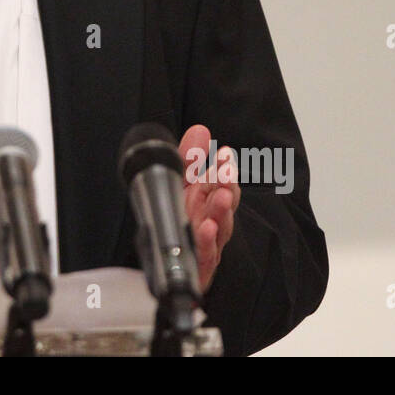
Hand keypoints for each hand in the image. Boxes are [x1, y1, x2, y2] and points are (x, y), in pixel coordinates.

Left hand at [179, 124, 239, 292]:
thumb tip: (200, 130)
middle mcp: (211, 220)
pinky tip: (206, 229)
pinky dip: (207, 242)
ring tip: (220, 198)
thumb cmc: (180, 222)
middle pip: (225, 203)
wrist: (167, 264)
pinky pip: (206, 254)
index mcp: (207, 200)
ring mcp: (208, 243)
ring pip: (220, 228)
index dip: (224, 168)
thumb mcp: (179, 184)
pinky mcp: (201, 265)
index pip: (222, 181)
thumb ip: (190, 159)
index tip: (225, 154)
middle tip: (225, 175)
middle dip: (227, 188)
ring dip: (221, 212)